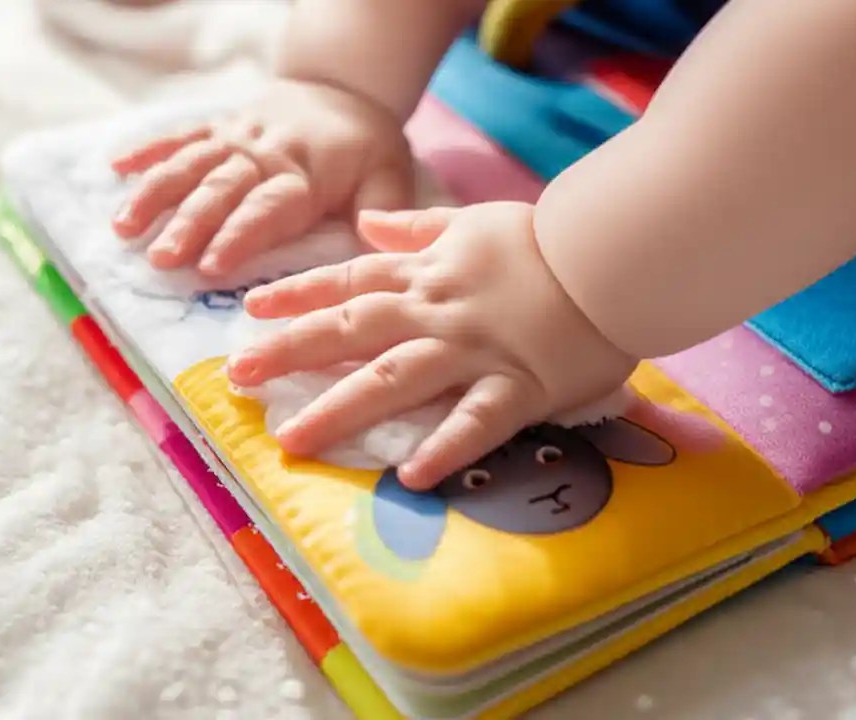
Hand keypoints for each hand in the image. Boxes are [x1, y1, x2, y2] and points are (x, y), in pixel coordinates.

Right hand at [110, 79, 414, 275]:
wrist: (345, 85)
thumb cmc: (367, 146)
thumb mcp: (390, 175)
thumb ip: (383, 211)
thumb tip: (370, 241)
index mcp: (303, 176)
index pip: (266, 209)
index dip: (238, 237)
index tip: (211, 267)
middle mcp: (262, 155)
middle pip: (219, 192)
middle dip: (187, 226)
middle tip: (159, 259)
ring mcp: (235, 138)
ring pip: (189, 166)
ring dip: (154, 195)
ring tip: (124, 228)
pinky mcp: (217, 127)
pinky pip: (178, 136)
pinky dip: (147, 151)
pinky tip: (115, 169)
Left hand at [227, 202, 639, 488]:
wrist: (616, 253)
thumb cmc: (546, 240)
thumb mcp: (472, 220)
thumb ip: (415, 226)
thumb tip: (364, 221)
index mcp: (428, 273)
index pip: (350, 282)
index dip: (298, 295)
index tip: (250, 310)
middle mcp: (438, 312)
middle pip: (352, 331)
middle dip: (292, 352)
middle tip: (239, 375)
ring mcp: (475, 351)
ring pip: (395, 379)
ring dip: (341, 409)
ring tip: (293, 441)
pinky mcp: (519, 386)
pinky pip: (478, 421)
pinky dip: (446, 447)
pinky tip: (409, 475)